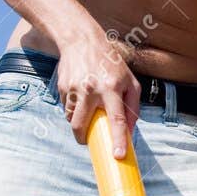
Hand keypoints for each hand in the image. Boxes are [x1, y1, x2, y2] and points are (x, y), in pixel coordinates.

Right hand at [54, 29, 139, 156]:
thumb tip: (130, 131)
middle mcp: (91, 89)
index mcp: (112, 87)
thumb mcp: (130, 80)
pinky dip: (74, 109)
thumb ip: (134, 106)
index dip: (117, 139)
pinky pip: (67, 108)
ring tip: (86, 110)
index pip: (116, 119)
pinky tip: (79, 96)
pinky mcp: (62, 87)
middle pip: (81, 126)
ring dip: (78, 123)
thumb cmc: (110, 62)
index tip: (118, 155)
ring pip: (71, 119)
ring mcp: (74, 89)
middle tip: (88, 141)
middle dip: (83, 139)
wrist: (81, 40)